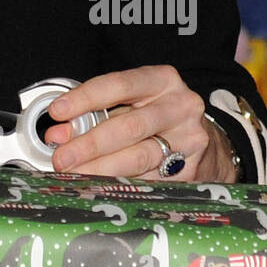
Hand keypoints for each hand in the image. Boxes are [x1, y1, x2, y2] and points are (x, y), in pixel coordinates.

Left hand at [41, 65, 232, 181]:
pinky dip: (120, 183)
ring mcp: (190, 139)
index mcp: (162, 80)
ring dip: (101, 168)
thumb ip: (94, 114)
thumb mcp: (130, 103)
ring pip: (139, 156)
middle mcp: (180, 106)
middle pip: (128, 126)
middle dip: (89, 143)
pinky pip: (149, 179)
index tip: (57, 112)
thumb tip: (58, 133)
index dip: (84, 98)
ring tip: (75, 174)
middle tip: (61, 157)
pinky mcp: (192, 168)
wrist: (209, 143)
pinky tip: (100, 185)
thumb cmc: (159, 116)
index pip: (118, 85)